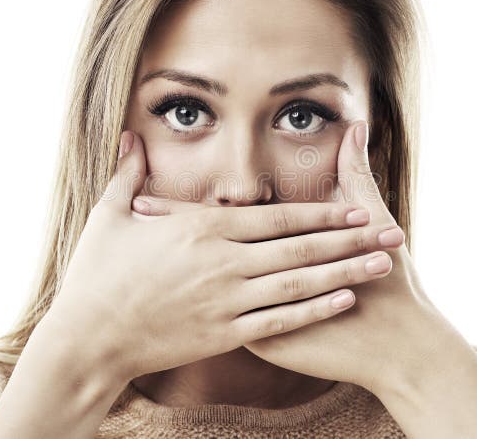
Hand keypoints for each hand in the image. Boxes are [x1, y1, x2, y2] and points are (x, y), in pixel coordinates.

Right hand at [46, 129, 406, 386]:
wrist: (87, 338)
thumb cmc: (96, 276)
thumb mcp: (108, 216)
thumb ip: (129, 174)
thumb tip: (131, 137)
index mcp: (203, 230)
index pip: (276, 217)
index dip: (321, 213)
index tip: (355, 207)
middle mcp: (223, 263)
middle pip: (300, 248)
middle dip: (348, 239)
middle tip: (389, 231)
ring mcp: (227, 301)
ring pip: (299, 283)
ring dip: (345, 272)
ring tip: (381, 265)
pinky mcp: (223, 334)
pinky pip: (279, 320)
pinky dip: (315, 309)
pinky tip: (344, 300)